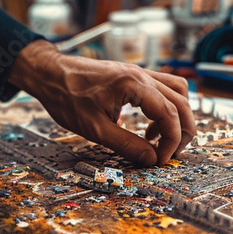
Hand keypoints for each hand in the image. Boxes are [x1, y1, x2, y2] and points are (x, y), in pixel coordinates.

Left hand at [9, 40, 196, 166]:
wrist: (49, 73)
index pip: (170, 114)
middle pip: (182, 102)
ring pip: (177, 92)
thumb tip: (151, 160)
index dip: (171, 141)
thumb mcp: (94, 129)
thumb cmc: (66, 98)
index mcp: (134, 85)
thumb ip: (126, 145)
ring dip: (177, 117)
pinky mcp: (134, 76)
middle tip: (170, 154)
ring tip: (159, 141)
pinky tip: (148, 128)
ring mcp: (139, 72)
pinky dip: (165, 109)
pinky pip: (163, 89)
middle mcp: (142, 75)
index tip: (161, 159)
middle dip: (183, 131)